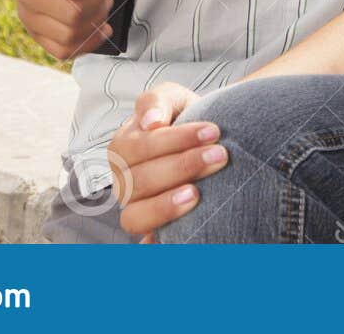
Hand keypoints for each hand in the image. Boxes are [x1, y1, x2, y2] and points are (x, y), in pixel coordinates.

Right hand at [110, 83, 227, 237]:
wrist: (208, 141)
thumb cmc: (185, 118)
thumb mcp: (173, 98)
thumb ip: (157, 100)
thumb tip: (151, 122)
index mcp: (123, 147)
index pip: (140, 147)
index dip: (175, 140)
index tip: (212, 131)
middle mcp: (124, 180)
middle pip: (140, 180)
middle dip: (182, 166)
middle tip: (220, 156)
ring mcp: (135, 207)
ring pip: (136, 215)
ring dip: (166, 205)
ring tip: (196, 194)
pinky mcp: (151, 229)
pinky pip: (146, 243)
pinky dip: (156, 243)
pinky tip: (181, 237)